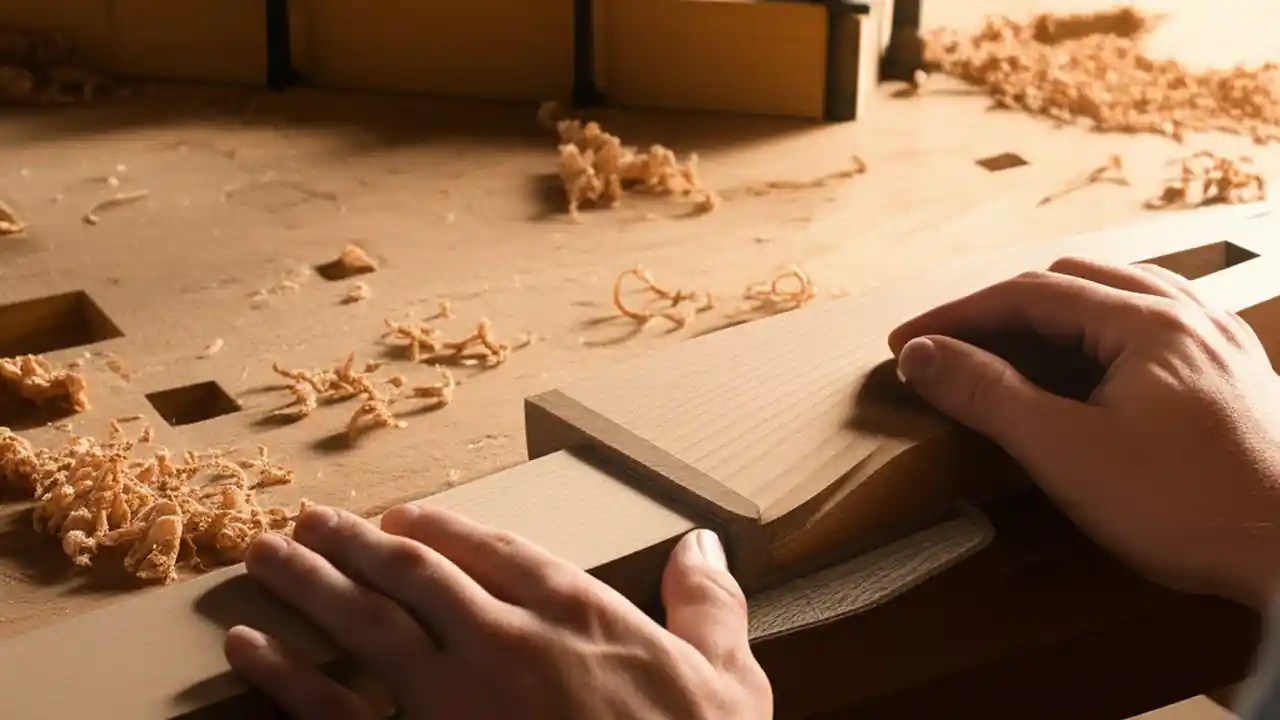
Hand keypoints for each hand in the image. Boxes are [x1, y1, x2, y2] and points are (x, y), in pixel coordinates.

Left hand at [224, 505, 770, 718]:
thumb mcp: (730, 686)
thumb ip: (709, 609)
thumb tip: (699, 545)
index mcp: (577, 615)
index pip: (497, 549)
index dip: (444, 527)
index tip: (403, 517)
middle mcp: (505, 641)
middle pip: (414, 570)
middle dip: (354, 540)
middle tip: (309, 520)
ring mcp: (452, 701)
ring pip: (362, 620)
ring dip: (306, 582)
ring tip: (263, 556)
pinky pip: (331, 711)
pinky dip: (284, 675)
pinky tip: (248, 648)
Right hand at [889, 257, 1279, 608]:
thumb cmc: (1188, 508)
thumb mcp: (1068, 453)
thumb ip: (989, 395)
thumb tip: (920, 354)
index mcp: (1146, 322)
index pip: (1026, 293)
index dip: (956, 316)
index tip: (904, 343)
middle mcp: (1187, 313)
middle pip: (1070, 281)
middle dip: (998, 309)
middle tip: (949, 346)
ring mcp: (1217, 339)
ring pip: (1116, 293)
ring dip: (1050, 312)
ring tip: (1007, 346)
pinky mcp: (1235, 370)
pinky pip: (1153, 319)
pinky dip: (1098, 327)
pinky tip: (1091, 360)